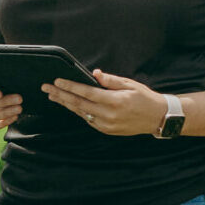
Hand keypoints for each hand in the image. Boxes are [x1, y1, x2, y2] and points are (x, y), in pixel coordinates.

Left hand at [42, 69, 167, 135]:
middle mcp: (109, 115)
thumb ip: (110, 80)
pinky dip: (78, 111)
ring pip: (81, 113)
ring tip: (53, 96)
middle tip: (46, 88)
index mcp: (115, 101)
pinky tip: (69, 104)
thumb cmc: (145, 98)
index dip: (70, 86)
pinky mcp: (107, 131)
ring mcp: (107, 125)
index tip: (57, 81)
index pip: (86, 93)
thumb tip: (93, 73)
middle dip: (60, 95)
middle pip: (79, 104)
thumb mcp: (129, 84)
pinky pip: (88, 120)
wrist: (158, 118)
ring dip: (66, 104)